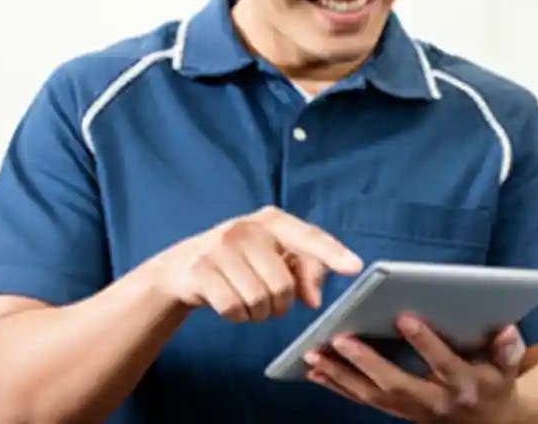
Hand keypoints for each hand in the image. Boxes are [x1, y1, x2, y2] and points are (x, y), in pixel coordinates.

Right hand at [145, 205, 362, 322]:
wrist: (182, 267)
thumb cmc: (240, 261)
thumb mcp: (273, 257)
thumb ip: (304, 272)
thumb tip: (314, 300)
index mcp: (272, 220)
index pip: (309, 237)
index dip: (334, 253)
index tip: (355, 268)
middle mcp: (246, 228)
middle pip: (284, 286)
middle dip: (280, 305)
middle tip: (269, 300)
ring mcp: (220, 248)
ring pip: (260, 301)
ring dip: (259, 313)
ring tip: (248, 300)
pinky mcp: (200, 271)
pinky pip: (235, 310)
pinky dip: (238, 317)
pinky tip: (230, 304)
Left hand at [305, 316, 526, 422]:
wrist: (489, 423)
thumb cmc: (495, 382)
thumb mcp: (508, 365)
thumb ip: (508, 348)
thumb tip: (506, 329)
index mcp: (466, 385)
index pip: (444, 363)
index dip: (426, 343)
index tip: (404, 317)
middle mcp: (436, 403)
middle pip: (397, 385)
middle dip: (366, 363)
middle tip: (341, 338)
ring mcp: (413, 412)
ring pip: (372, 396)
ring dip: (341, 376)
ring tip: (314, 354)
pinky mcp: (397, 413)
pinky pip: (363, 401)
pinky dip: (338, 386)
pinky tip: (316, 370)